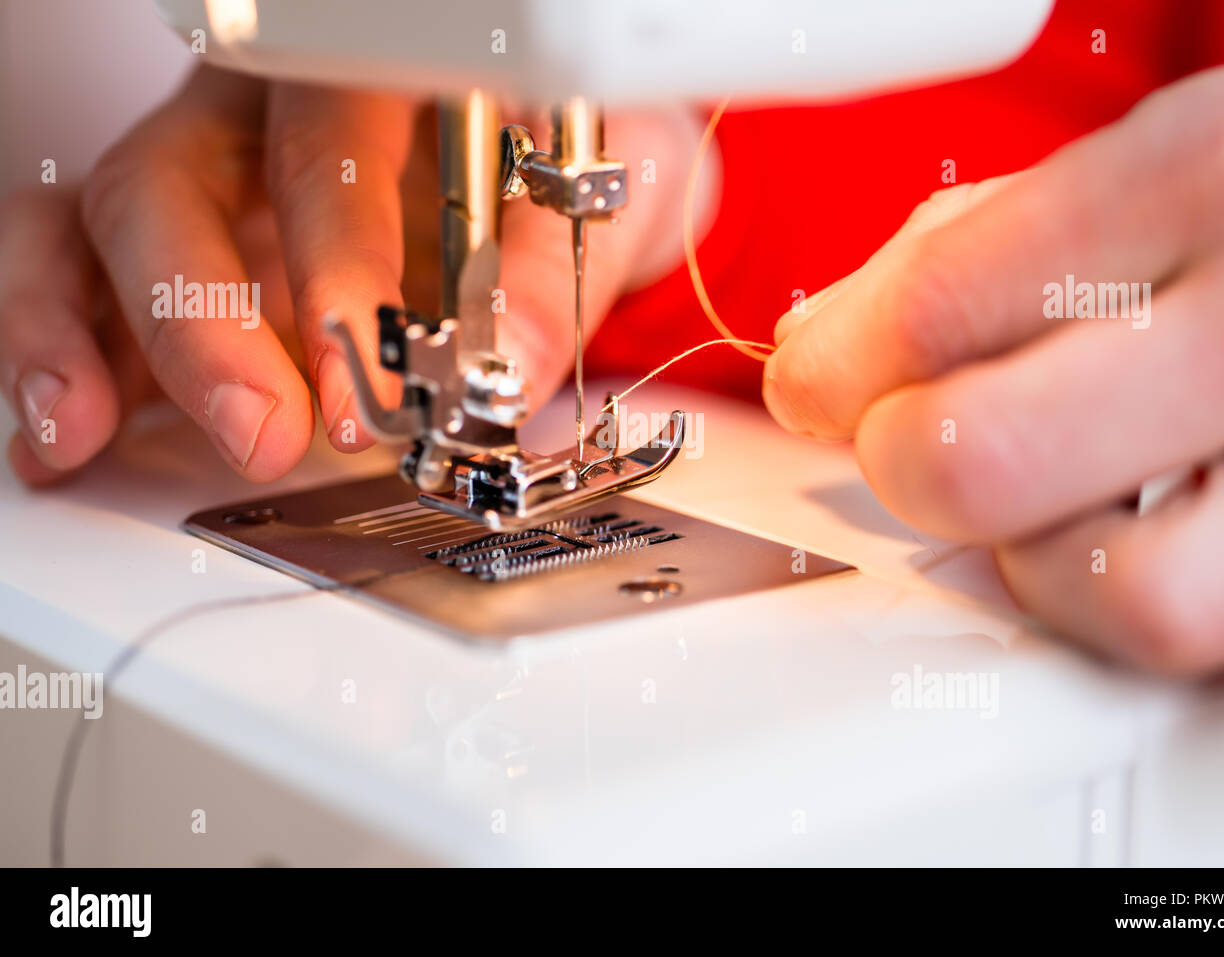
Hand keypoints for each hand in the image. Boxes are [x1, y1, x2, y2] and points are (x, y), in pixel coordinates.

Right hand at [2, 65, 708, 483]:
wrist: (541, 142)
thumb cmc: (557, 148)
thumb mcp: (590, 186)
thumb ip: (552, 272)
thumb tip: (505, 377)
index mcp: (364, 78)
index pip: (327, 153)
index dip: (336, 259)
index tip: (370, 365)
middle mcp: (261, 116)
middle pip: (178, 183)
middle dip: (204, 319)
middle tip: (266, 430)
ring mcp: (207, 176)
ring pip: (107, 225)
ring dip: (89, 336)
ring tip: (84, 432)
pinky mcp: (175, 247)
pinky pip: (75, 272)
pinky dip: (59, 349)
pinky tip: (66, 429)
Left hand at [763, 57, 1223, 725]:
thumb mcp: (1180, 159)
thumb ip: (989, 243)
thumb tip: (831, 340)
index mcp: (1222, 177)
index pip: (933, 311)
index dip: (835, 367)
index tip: (817, 388)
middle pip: (988, 467)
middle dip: (915, 468)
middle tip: (923, 451)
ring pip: (1127, 602)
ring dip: (1060, 572)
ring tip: (1081, 513)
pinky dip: (1199, 637)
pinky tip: (1198, 554)